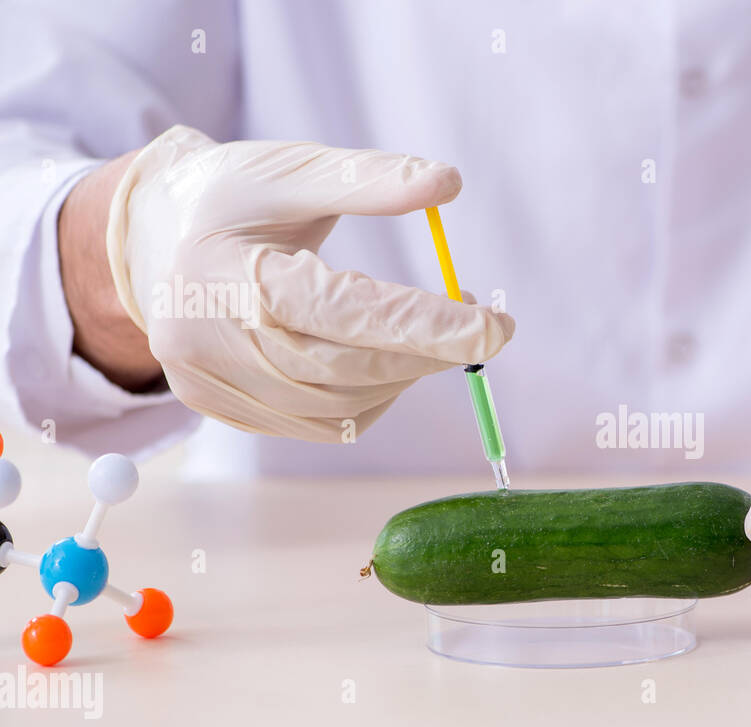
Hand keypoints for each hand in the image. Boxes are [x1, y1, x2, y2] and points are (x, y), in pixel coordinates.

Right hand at [101, 125, 513, 439]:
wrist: (149, 247)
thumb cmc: (228, 201)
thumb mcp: (289, 171)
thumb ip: (366, 178)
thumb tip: (447, 182)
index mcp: (226, 275)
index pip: (342, 311)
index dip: (423, 324)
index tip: (494, 328)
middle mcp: (211, 343)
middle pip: (344, 369)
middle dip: (427, 352)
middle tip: (482, 326)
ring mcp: (214, 386)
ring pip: (339, 407)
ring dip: (404, 376)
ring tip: (431, 333)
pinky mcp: (226, 411)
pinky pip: (322, 424)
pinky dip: (371, 398)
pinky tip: (383, 361)